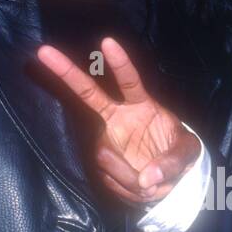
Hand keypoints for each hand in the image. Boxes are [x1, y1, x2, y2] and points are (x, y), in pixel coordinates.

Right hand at [36, 37, 198, 206]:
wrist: (168, 179)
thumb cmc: (180, 154)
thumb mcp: (188, 154)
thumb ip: (172, 163)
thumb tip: (147, 179)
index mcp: (142, 105)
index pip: (130, 81)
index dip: (119, 64)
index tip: (108, 42)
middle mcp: (118, 117)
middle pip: (88, 93)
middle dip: (66, 72)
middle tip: (43, 52)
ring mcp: (106, 139)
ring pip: (104, 155)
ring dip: (128, 176)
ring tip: (151, 184)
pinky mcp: (101, 161)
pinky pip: (107, 178)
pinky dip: (127, 189)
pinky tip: (140, 188)